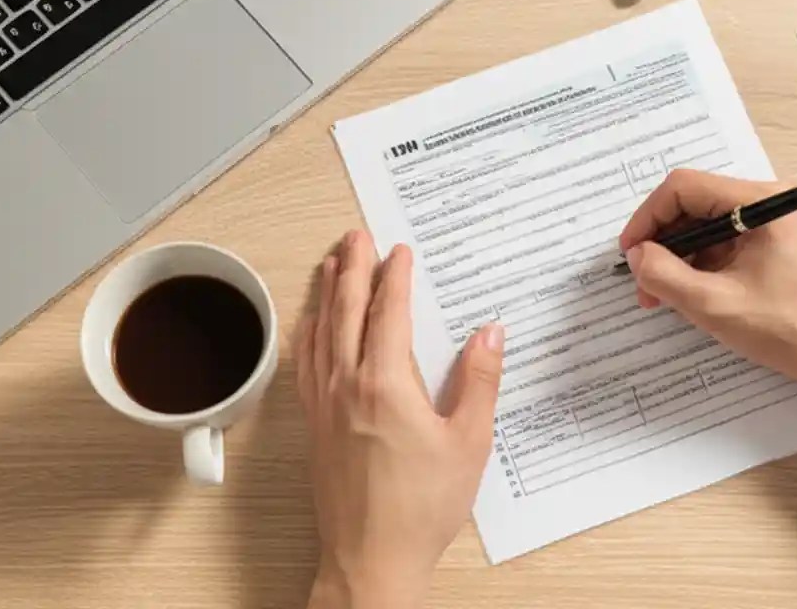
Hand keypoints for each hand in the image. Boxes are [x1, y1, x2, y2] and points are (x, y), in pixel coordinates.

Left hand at [296, 231, 504, 608]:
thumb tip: (491, 334)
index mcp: (385, 385)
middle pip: (346, 311)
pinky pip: (305, 364)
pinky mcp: (314, 426)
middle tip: (355, 237)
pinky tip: (311, 326)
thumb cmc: (422, 508)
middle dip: (352, 268)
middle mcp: (347, 387)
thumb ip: (479, 382)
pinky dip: (308, 333)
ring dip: (326, 294)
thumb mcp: (469, 443)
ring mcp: (324, 406)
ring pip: (320, 333)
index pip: (389, 313)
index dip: (395, 277)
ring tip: (330, 264)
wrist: (372, 558)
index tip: (400, 251)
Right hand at [619, 169, 796, 383]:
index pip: (683, 187)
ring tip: (662, 295)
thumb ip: (664, 275)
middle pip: (694, 204)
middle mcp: (769, 201)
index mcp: (760, 203)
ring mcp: (775, 221)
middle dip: (662, 242)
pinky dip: (702, 263)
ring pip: (708, 225)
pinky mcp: (777, 242)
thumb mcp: (714, 305)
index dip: (648, 217)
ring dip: (679, 256)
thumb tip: (637, 255)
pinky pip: (726, 241)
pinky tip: (690, 293)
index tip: (630, 254)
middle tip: (642, 282)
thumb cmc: (786, 328)